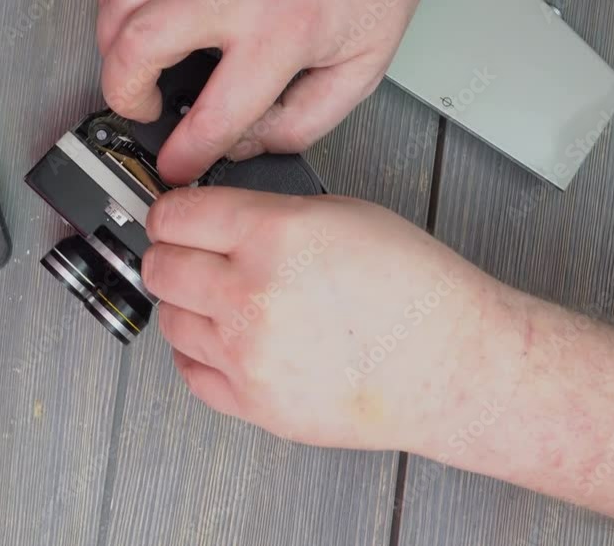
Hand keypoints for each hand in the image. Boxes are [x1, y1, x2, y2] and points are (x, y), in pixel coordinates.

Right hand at [98, 0, 427, 183]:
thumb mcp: (359, 69)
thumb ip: (301, 121)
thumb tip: (243, 145)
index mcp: (286, 30)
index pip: (216, 114)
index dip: (185, 154)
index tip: (175, 165)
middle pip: (141, 42)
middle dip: (123, 90)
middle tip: (139, 106)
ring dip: (113, 38)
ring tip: (136, 59)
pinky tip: (139, 13)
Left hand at [140, 187, 496, 450]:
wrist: (453, 365)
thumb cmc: (416, 292)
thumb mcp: (343, 215)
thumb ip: (268, 214)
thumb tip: (218, 219)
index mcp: (275, 235)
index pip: (176, 214)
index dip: (169, 211)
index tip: (170, 216)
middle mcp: (251, 294)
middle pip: (160, 267)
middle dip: (168, 254)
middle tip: (184, 254)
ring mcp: (247, 354)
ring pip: (170, 320)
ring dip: (184, 305)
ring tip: (217, 299)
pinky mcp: (253, 403)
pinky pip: (190, 373)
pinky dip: (197, 353)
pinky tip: (221, 340)